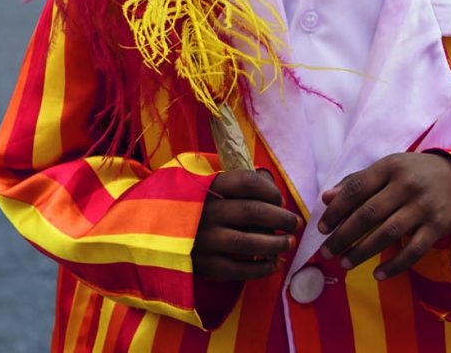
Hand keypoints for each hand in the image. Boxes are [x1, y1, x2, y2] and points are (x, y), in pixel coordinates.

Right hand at [194, 169, 301, 283]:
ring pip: (249, 242)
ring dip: (276, 243)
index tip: (280, 199)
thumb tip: (276, 198)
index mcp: (207, 188)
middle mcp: (206, 212)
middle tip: (295, 223)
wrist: (156, 236)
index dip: (270, 190)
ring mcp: (205, 240)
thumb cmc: (193, 210)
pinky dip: (261, 268)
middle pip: (253, 211)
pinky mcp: (205, 266)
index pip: (246, 182)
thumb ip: (235, 189)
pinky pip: (239, 269)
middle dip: (281, 218)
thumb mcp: (206, 190)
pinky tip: (274, 264)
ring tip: (289, 242)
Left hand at [317, 152, 450, 279]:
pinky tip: (377, 275)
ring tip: (345, 263)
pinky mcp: (438, 227)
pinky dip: (394, 265)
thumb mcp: (389, 168)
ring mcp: (423, 206)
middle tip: (327, 252)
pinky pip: (413, 251)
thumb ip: (357, 181)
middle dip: (344, 235)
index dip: (337, 209)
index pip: (357, 188)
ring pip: (387, 233)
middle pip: (368, 213)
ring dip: (363, 251)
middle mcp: (406, 185)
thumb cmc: (416, 174)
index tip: (322, 228)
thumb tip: (326, 198)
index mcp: (390, 167)